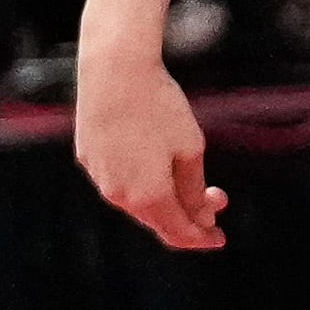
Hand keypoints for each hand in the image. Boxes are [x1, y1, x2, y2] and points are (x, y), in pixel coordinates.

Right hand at [75, 37, 228, 249]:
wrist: (115, 71)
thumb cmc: (159, 107)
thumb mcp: (190, 148)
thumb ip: (194, 190)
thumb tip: (200, 220)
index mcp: (149, 197)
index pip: (178, 233)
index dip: (201, 238)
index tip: (220, 238)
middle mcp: (120, 196)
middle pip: (158, 220)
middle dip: (189, 216)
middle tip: (217, 199)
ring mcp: (100, 178)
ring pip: (137, 202)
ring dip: (164, 198)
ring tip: (189, 178)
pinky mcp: (89, 159)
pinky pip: (120, 180)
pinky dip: (141, 181)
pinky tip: (154, 161)